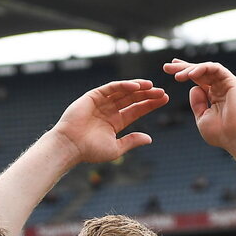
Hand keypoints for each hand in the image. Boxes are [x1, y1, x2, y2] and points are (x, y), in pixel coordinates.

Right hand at [52, 79, 168, 165]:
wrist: (70, 145)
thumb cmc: (90, 151)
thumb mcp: (116, 148)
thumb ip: (132, 141)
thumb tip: (150, 138)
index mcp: (115, 123)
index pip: (136, 110)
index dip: (150, 104)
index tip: (164, 99)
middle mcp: (109, 110)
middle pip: (133, 99)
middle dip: (147, 94)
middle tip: (162, 92)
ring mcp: (102, 102)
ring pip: (124, 91)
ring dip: (138, 87)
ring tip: (152, 86)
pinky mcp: (94, 96)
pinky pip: (111, 87)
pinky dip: (124, 85)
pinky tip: (137, 86)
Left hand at [163, 59, 235, 149]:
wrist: (235, 138)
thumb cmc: (220, 133)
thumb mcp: (202, 117)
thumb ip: (197, 103)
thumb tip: (193, 88)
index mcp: (212, 96)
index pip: (197, 80)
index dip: (184, 73)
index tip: (168, 70)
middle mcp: (219, 87)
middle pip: (200, 72)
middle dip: (183, 68)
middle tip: (166, 67)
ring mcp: (226, 84)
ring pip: (206, 69)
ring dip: (191, 70)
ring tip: (178, 76)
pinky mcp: (232, 82)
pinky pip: (216, 69)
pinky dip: (203, 69)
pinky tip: (191, 74)